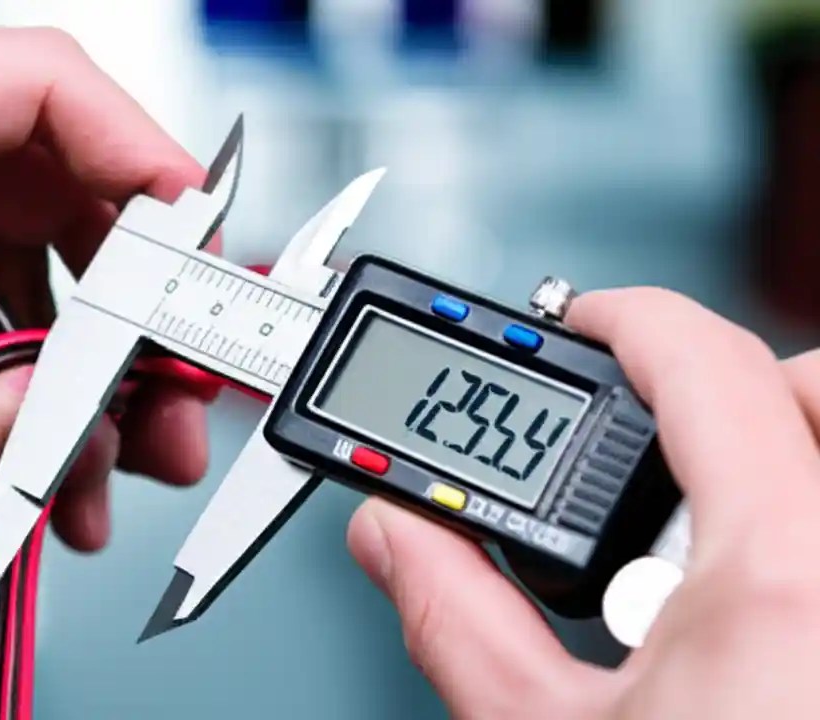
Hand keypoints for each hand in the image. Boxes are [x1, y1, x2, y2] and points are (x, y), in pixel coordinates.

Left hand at [0, 28, 211, 544]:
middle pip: (39, 179)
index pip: (31, 87)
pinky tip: (23, 448)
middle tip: (165, 394)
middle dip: (118, 296)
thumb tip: (72, 434)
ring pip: (6, 253)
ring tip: (96, 459)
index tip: (205, 252)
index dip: (144, 163)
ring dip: (63, 357)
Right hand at [346, 287, 819, 718]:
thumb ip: (458, 621)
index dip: (624, 317)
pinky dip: (806, 510)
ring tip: (708, 506)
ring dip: (782, 434)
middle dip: (731, 377)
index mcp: (782, 578)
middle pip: (809, 384)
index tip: (583, 321)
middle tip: (661, 418)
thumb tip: (397, 534)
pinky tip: (754, 581)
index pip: (706, 365)